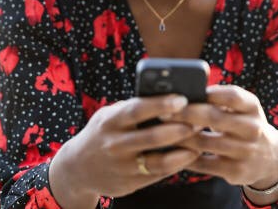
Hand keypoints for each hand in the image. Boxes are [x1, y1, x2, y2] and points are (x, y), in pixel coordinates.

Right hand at [49, 94, 200, 202]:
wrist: (76, 168)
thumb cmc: (102, 133)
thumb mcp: (109, 115)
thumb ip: (133, 107)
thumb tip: (168, 95)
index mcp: (110, 121)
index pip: (138, 109)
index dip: (161, 104)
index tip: (183, 99)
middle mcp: (115, 144)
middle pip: (154, 136)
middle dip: (181, 128)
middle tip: (200, 120)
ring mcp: (123, 166)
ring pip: (160, 160)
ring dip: (184, 151)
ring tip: (200, 141)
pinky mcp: (130, 183)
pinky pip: (159, 174)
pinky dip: (177, 165)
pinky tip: (189, 155)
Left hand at [167, 85, 277, 188]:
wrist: (268, 157)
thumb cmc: (244, 124)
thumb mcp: (242, 108)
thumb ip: (220, 98)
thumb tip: (185, 91)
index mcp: (252, 107)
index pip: (232, 96)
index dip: (209, 93)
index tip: (186, 92)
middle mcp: (253, 128)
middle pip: (215, 118)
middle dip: (186, 113)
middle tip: (163, 111)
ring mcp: (246, 151)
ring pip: (205, 143)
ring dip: (180, 137)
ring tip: (161, 131)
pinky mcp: (237, 171)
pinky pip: (204, 164)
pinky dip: (185, 157)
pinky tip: (171, 152)